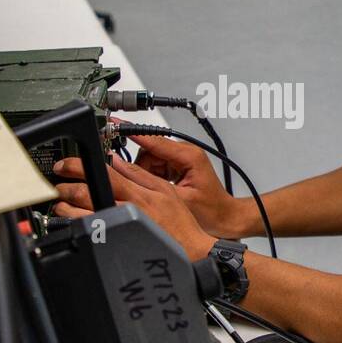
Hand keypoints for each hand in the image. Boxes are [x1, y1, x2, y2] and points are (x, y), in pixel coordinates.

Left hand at [53, 153, 215, 262]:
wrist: (191, 253)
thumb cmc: (181, 226)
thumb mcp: (164, 191)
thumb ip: (138, 174)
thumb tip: (116, 161)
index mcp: (136, 194)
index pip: (102, 173)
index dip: (79, 167)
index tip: (65, 165)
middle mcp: (124, 211)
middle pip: (86, 194)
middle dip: (65, 188)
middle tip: (58, 185)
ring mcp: (118, 230)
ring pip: (81, 217)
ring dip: (65, 209)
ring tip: (61, 205)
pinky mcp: (115, 245)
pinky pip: (88, 235)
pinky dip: (75, 227)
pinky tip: (71, 224)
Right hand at [128, 131, 250, 237]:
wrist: (225, 217)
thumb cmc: (211, 210)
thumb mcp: (177, 198)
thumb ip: (152, 183)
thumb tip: (130, 173)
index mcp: (189, 156)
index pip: (154, 140)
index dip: (132, 133)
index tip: (116, 125)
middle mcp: (186, 153)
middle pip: (149, 151)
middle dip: (141, 169)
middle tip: (141, 185)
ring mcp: (182, 158)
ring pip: (150, 159)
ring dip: (147, 175)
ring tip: (157, 191)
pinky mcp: (178, 165)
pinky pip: (156, 166)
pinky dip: (153, 177)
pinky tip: (160, 190)